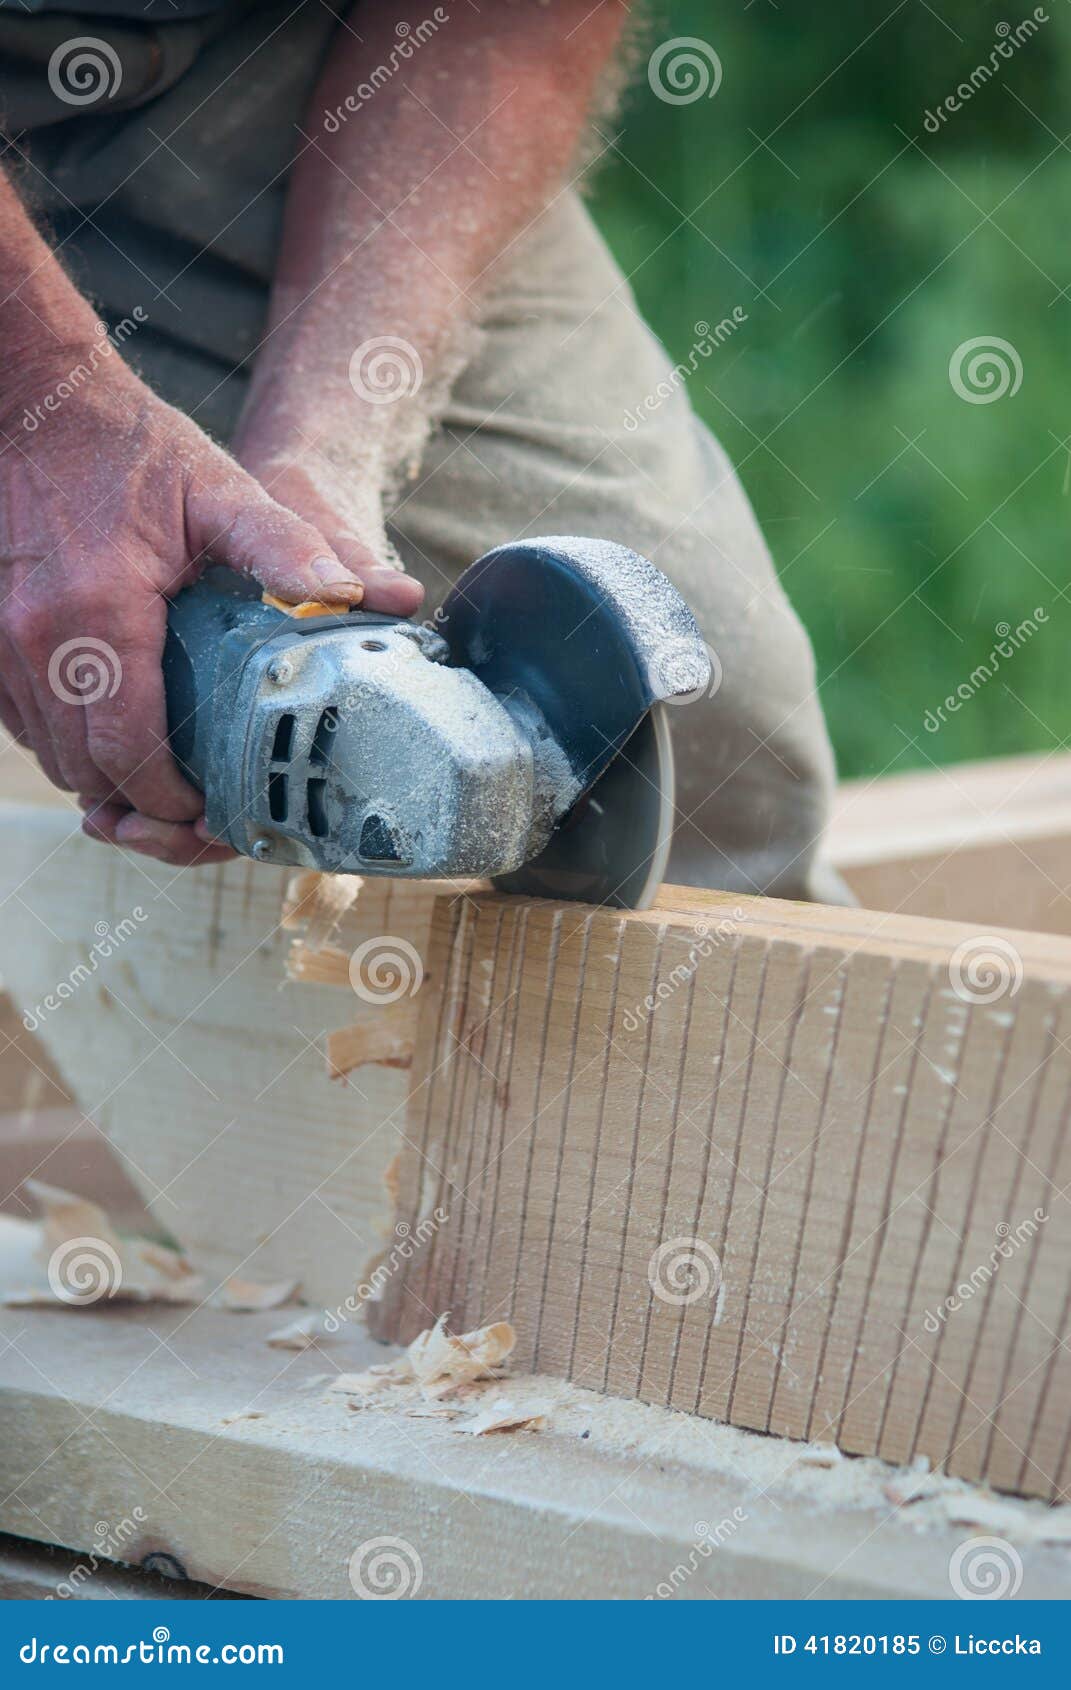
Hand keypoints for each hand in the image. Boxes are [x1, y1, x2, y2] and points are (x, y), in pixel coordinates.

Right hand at [0, 365, 389, 864]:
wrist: (31, 399)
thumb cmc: (126, 445)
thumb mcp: (220, 489)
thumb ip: (288, 548)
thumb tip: (368, 595)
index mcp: (100, 616)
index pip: (129, 752)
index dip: (172, 801)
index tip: (210, 814)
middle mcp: (37, 641)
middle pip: (84, 769)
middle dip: (139, 807)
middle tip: (194, 814)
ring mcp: (0, 643)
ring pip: (48, 755)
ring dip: (101, 778)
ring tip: (159, 785)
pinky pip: (22, 723)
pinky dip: (66, 743)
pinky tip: (111, 737)